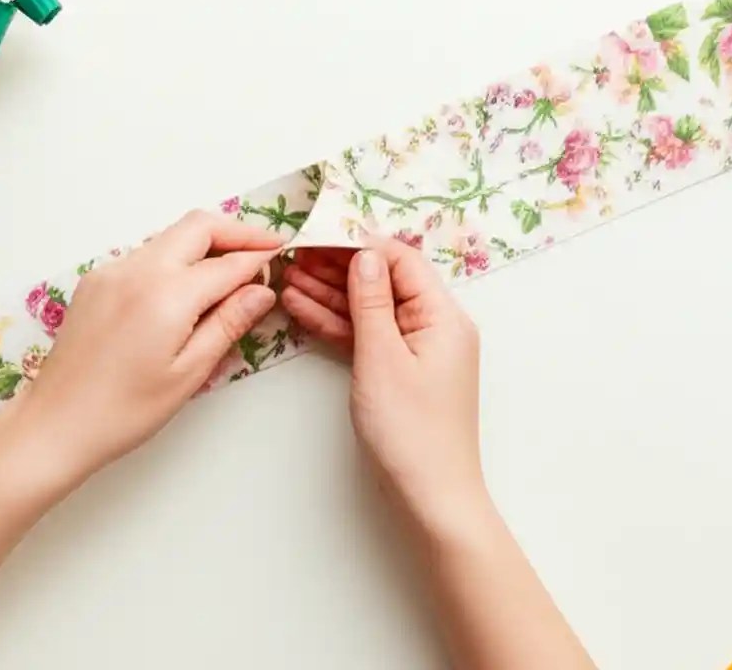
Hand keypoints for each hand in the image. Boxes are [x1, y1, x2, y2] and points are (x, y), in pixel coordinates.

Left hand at [12, 211, 282, 486]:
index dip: (259, 258)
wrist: (56, 424)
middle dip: (236, 232)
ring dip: (206, 244)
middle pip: (198, 226)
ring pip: (170, 237)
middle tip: (265, 249)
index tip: (282, 259)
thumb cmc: (125, 411)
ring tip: (232, 272)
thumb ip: (228, 323)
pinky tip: (189, 288)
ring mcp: (112, 271)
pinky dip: (176, 258)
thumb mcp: (189, 372)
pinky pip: (146, 254)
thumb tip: (262, 290)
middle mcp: (137, 269)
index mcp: (166, 294)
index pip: (227, 263)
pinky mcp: (96, 281)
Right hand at [281, 240, 486, 530]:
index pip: (399, 260)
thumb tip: (364, 255)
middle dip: (338, 266)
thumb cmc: (413, 433)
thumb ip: (372, 302)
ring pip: (370, 308)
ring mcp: (418, 350)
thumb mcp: (382, 358)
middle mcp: (436, 327)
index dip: (356, 243)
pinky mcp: (401, 372)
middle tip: (293, 254)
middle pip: (384, 280)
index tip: (316, 234)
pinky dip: (338, 324)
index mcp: (444, 316)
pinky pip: (367, 336)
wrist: (431, 497)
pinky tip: (302, 309)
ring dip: (331, 293)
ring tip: (287, 278)